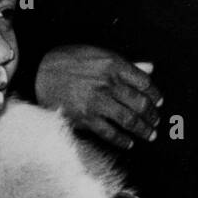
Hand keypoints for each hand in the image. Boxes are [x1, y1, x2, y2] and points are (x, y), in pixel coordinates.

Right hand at [34, 45, 161, 149]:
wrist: (38, 72)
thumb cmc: (68, 60)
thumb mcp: (98, 54)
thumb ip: (126, 64)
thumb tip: (150, 68)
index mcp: (114, 65)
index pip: (145, 83)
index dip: (155, 94)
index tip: (159, 102)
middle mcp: (108, 84)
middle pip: (140, 103)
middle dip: (152, 115)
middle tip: (156, 121)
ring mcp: (97, 103)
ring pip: (129, 120)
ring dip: (143, 130)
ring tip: (150, 135)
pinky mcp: (86, 118)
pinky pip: (109, 133)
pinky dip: (122, 140)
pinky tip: (128, 143)